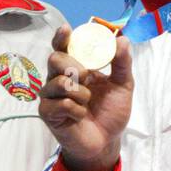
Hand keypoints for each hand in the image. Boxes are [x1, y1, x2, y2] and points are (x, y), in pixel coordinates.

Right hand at [39, 24, 133, 170]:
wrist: (107, 140)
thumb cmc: (110, 111)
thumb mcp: (123, 85)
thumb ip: (122, 63)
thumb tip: (122, 40)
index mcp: (75, 67)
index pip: (63, 46)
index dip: (62, 37)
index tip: (66, 30)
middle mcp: (58, 77)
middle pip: (55, 58)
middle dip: (74, 65)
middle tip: (88, 76)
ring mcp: (50, 95)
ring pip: (58, 82)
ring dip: (80, 93)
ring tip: (88, 102)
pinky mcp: (47, 113)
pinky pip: (60, 104)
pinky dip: (76, 110)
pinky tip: (80, 116)